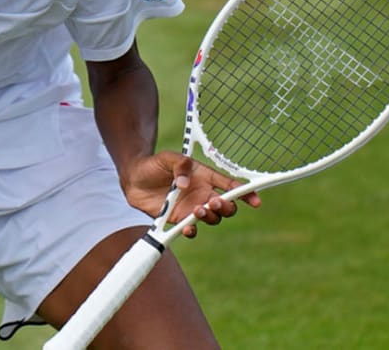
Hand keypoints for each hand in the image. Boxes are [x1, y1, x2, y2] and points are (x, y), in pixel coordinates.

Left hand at [121, 151, 261, 237]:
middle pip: (226, 206)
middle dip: (227, 207)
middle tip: (214, 202)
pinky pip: (192, 229)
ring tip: (198, 210)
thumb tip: (185, 184)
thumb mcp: (167, 157)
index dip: (245, 193)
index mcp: (205, 177)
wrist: (133, 178)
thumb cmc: (154, 164)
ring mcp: (191, 208)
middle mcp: (202, 194)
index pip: (230, 185)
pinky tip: (188, 228)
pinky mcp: (178, 219)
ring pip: (212, 218)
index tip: (256, 201)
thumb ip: (179, 165)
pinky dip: (192, 231)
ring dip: (210, 217)